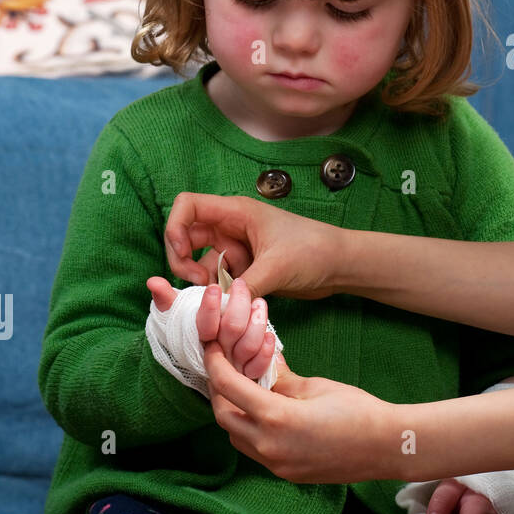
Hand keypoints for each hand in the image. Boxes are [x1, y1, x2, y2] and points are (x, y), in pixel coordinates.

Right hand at [145, 276, 277, 381]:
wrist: (220, 377)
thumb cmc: (202, 336)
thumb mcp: (184, 319)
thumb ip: (170, 302)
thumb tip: (152, 281)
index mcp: (200, 341)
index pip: (203, 325)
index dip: (209, 307)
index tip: (214, 288)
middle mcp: (216, 356)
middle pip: (232, 329)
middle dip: (239, 303)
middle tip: (240, 284)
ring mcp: (234, 367)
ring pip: (248, 346)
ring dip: (257, 322)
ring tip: (259, 302)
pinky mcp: (250, 376)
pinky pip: (260, 366)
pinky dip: (267, 350)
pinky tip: (271, 334)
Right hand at [163, 193, 347, 300]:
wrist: (339, 265)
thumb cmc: (314, 251)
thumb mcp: (276, 268)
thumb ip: (244, 286)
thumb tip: (218, 308)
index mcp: (236, 212)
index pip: (187, 206)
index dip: (174, 227)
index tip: (182, 253)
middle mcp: (231, 228)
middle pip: (186, 237)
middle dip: (182, 261)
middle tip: (197, 285)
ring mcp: (236, 249)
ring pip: (199, 262)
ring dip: (200, 282)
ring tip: (216, 299)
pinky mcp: (243, 269)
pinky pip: (216, 280)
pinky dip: (214, 292)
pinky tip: (225, 305)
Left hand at [203, 329, 389, 484]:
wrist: (386, 447)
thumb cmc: (358, 411)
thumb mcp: (316, 387)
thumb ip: (282, 379)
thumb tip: (262, 367)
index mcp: (276, 418)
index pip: (229, 387)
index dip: (216, 364)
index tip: (212, 347)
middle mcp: (268, 446)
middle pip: (223, 416)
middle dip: (218, 390)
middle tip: (224, 367)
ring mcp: (275, 464)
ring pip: (236, 436)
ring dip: (233, 411)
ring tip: (243, 388)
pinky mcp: (285, 472)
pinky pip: (254, 449)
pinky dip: (250, 428)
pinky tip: (264, 412)